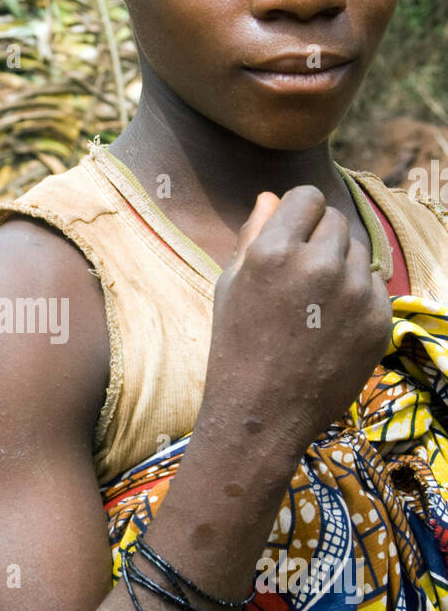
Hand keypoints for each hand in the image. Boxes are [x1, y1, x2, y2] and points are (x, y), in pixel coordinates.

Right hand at [202, 186, 393, 451]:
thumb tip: (271, 196)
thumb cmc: (236, 346)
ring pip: (359, 251)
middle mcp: (319, 266)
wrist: (262, 414)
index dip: (298, 213)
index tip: (290, 235)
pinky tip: (330, 326)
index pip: (307, 196)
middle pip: (336, 220)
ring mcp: (355, 294)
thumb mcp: (230, 286)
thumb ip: (253, 235)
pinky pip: (374, 286)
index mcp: (274, 252)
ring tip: (314, 304)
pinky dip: (357, 297)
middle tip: (299, 276)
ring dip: (340, 266)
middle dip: (319, 238)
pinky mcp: (379, 319)